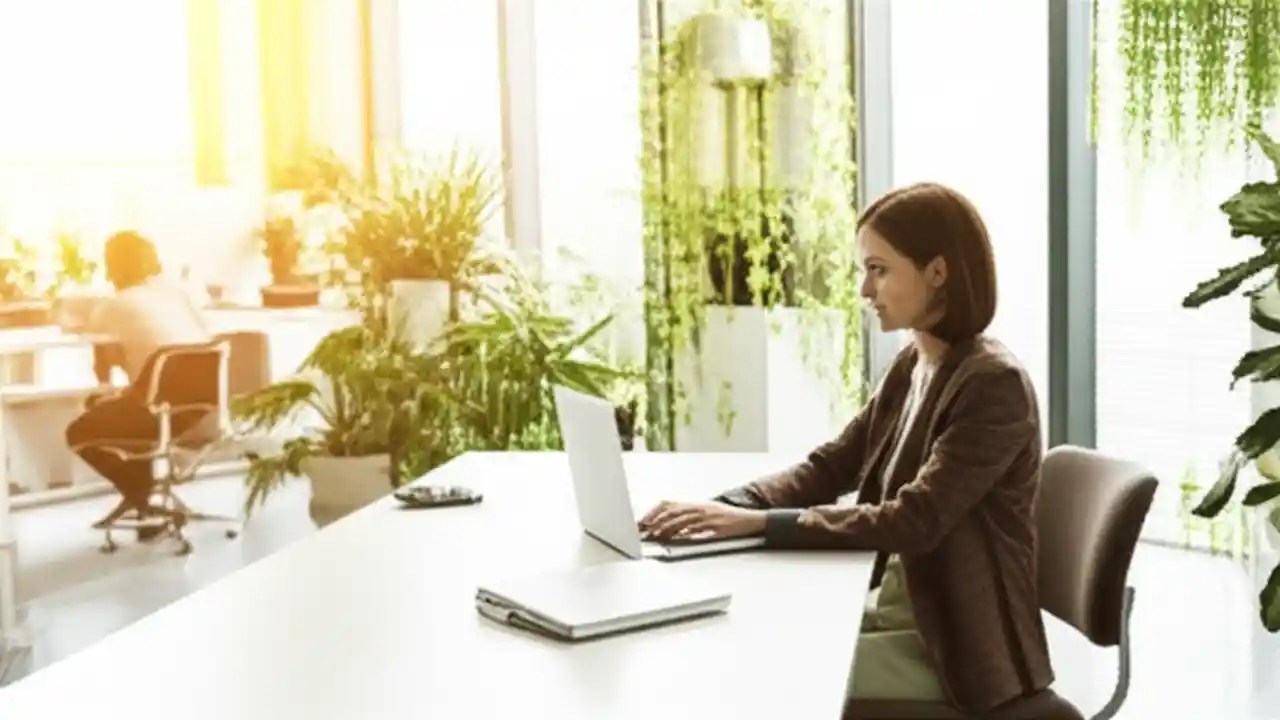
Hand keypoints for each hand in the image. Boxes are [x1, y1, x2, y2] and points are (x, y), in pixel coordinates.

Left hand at [638, 500, 765, 540]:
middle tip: (646, 531)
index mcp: (695, 504)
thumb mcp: (706, 514)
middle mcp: (698, 507)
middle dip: (656, 520)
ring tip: (656, 536)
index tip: (643, 521)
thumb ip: (690, 519)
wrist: (747, 520)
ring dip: (667, 528)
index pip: (668, 503)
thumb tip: (673, 528)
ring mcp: (706, 515)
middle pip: (672, 510)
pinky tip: (677, 537)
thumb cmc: (727, 519)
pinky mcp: (714, 525)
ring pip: (681, 519)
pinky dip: (685, 532)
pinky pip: (697, 528)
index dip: (654, 511)